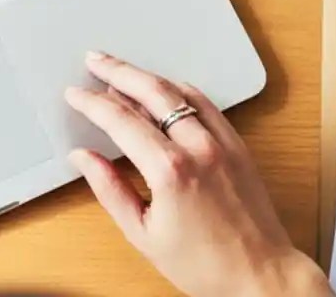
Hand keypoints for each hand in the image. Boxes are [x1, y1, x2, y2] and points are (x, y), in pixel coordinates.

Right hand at [65, 53, 332, 296]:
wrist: (259, 275)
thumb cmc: (204, 264)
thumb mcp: (142, 233)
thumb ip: (109, 188)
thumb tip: (84, 158)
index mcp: (169, 171)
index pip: (120, 120)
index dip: (92, 102)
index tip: (75, 94)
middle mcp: (198, 148)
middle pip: (151, 91)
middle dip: (118, 71)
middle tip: (94, 60)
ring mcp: (222, 142)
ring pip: (180, 90)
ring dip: (148, 76)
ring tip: (123, 70)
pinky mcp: (238, 144)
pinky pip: (206, 103)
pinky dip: (180, 89)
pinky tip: (165, 88)